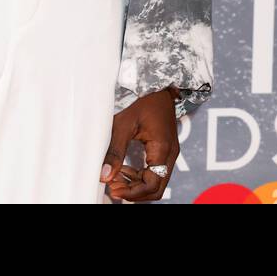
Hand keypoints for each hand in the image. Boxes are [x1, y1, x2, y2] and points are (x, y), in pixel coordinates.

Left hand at [100, 86, 180, 202]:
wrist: (155, 83)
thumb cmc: (140, 99)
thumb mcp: (123, 124)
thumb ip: (115, 152)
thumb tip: (105, 176)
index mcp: (162, 149)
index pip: (152, 184)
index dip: (132, 192)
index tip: (112, 190)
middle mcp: (170, 153)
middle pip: (157, 187)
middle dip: (134, 191)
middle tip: (112, 186)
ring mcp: (169, 151)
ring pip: (156, 180)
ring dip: (136, 184)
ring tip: (114, 179)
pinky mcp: (164, 148)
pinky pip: (155, 170)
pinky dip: (140, 175)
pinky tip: (123, 169)